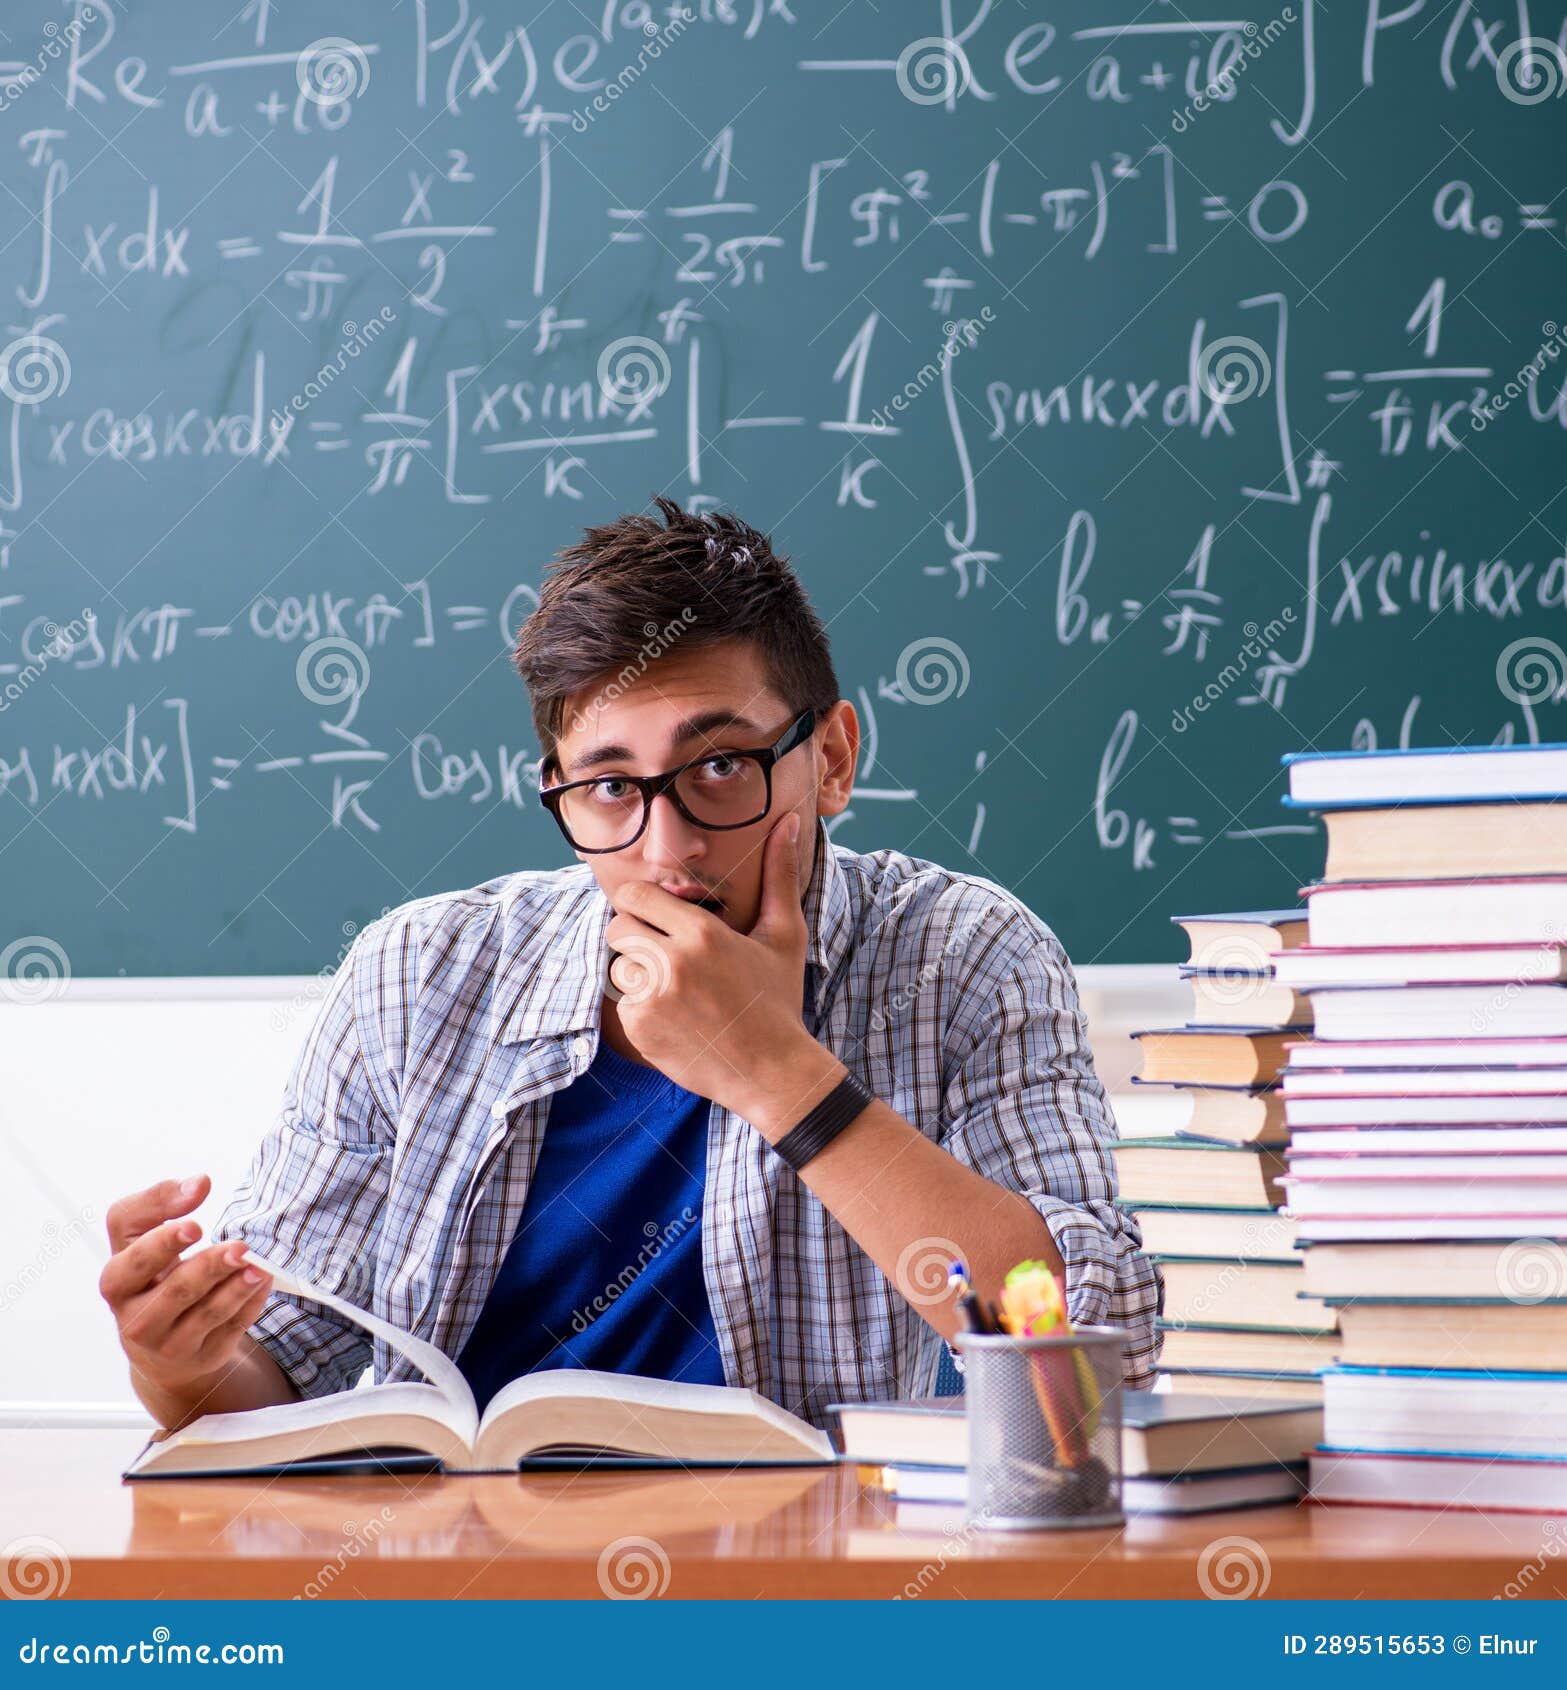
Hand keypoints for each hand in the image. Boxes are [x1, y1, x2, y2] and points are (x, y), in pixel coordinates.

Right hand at [99, 1174, 273, 1397]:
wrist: (160, 1342)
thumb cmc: (149, 1275)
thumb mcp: (138, 1238)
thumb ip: (156, 1204)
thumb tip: (197, 1183)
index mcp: (117, 1285)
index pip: (134, 1264)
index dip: (164, 1245)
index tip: (196, 1224)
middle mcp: (138, 1321)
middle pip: (177, 1290)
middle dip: (210, 1266)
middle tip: (238, 1246)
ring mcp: (171, 1344)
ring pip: (208, 1313)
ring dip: (238, 1285)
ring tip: (258, 1263)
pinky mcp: (204, 1355)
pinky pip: (233, 1327)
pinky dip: (251, 1301)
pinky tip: (262, 1279)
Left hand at [605, 812, 844, 1134]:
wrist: (773, 1071)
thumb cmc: (778, 998)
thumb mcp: (784, 934)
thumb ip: (778, 875)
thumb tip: (788, 822)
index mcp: (702, 933)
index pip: (635, 896)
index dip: (642, 904)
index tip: (659, 918)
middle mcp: (672, 963)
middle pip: (617, 927)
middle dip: (634, 936)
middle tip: (664, 953)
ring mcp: (653, 1000)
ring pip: (617, 966)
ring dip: (637, 975)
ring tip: (674, 990)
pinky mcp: (641, 1031)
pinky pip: (621, 1004)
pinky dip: (640, 1009)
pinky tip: (674, 1018)